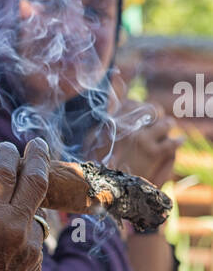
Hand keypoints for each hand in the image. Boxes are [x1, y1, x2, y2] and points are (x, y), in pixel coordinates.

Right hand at [0, 139, 49, 270]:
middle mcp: (13, 225)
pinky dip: (22, 231)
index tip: (5, 146)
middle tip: (36, 144)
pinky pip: (32, 238)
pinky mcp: (37, 263)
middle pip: (35, 180)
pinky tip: (5, 243)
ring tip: (17, 198)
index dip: (6, 154)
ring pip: (35, 211)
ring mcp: (29, 246)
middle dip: (36, 157)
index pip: (3, 170)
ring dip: (27, 201)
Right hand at [106, 71, 179, 187]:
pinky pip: (172, 141)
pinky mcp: (154, 152)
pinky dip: (177, 141)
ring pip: (165, 124)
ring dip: (167, 126)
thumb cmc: (95, 163)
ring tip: (167, 129)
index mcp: (114, 120)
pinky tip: (178, 141)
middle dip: (155, 116)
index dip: (138, 108)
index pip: (132, 104)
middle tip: (156, 122)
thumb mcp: (91, 138)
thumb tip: (114, 84)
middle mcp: (129, 125)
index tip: (140, 115)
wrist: (103, 186)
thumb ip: (104, 113)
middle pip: (152, 111)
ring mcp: (142, 138)